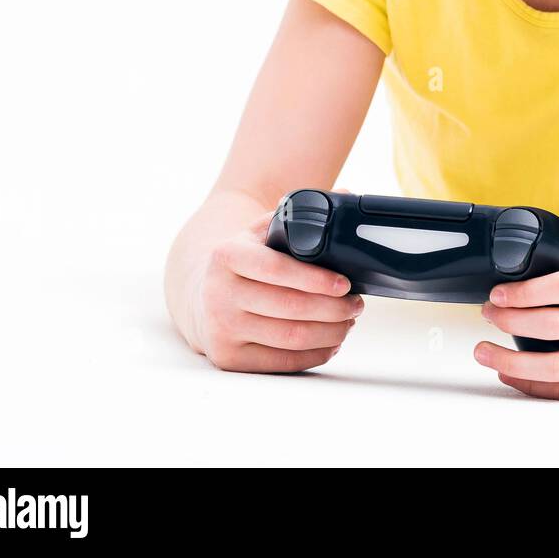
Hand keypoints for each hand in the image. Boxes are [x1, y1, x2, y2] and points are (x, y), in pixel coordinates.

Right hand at [189, 195, 362, 372]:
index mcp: (227, 256)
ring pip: (290, 338)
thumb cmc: (244, 260)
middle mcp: (219, 294)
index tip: (345, 284)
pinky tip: (331, 342)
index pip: (277, 269)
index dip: (316, 279)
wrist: (201, 293)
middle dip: (333, 308)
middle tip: (356, 304)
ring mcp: (221, 329)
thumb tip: (346, 196)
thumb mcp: (262, 230)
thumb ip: (300, 214)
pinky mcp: (227, 358)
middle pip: (290, 308)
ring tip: (348, 321)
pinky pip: (281, 362)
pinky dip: (314, 354)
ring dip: (330, 332)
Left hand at [475, 241, 558, 398]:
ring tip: (484, 352)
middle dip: (511, 322)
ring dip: (513, 362)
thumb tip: (518, 252)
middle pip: (556, 327)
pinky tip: (509, 373)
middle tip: (487, 315)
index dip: (525, 293)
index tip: (497, 294)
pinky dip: (532, 385)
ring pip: (558, 368)